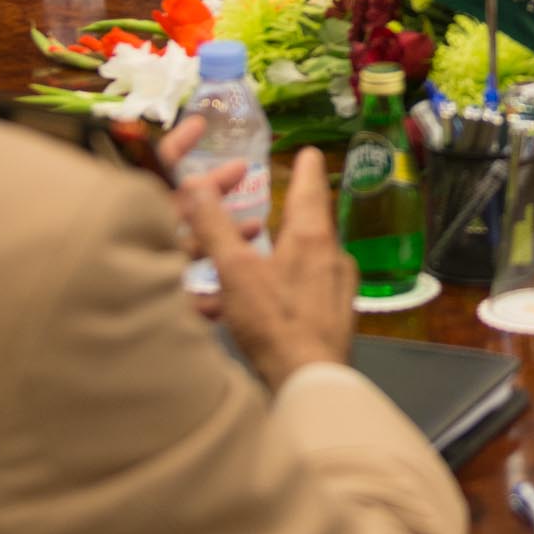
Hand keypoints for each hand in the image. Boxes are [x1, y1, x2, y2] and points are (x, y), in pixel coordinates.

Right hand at [178, 147, 355, 391]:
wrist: (310, 382)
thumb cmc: (274, 321)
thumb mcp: (235, 271)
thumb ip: (216, 228)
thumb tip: (196, 185)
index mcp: (313, 236)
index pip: (312, 187)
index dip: (307, 168)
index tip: (309, 152)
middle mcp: (332, 257)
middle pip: (304, 226)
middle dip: (277, 221)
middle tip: (257, 216)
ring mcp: (336, 290)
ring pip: (297, 264)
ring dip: (265, 264)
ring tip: (231, 276)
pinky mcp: (332, 319)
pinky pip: (298, 295)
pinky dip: (270, 295)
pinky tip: (239, 315)